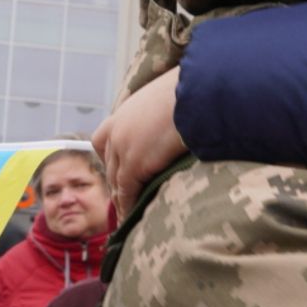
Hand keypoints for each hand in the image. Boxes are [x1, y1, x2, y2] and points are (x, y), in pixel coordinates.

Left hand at [93, 66, 185, 214]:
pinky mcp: (134, 164)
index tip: (118, 168)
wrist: (200, 91)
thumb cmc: (198, 89)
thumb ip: (169, 111)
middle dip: (115, 182)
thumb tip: (187, 116)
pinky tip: (131, 217)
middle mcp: (118, 129)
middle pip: (109, 163)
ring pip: (116, 181)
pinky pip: (126, 192)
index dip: (110, 156)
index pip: (105, 138)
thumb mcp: (175, 96)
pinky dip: (128, 206)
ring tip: (126, 215)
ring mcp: (123, 148)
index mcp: (127, 110)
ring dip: (120, 199)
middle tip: (122, 198)